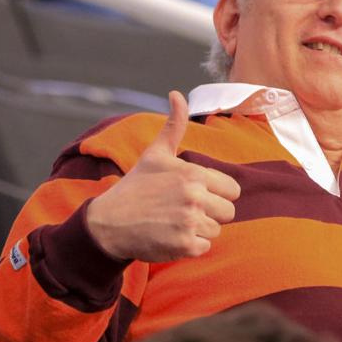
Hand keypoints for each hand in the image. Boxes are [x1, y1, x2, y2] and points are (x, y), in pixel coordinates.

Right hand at [86, 90, 240, 260]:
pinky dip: (191, 246)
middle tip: (183, 210)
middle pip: (228, 212)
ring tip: (174, 222)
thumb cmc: (136, 187)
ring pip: (216, 231)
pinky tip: (171, 236)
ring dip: (199, 230)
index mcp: (193, 174)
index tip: (195, 195)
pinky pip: (205, 248)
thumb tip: (176, 94)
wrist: (108, 223)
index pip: (233, 190)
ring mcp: (189, 222)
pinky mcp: (184, 245)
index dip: (216, 194)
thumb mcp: (156, 154)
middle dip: (210, 213)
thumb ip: (174, 126)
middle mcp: (194, 197)